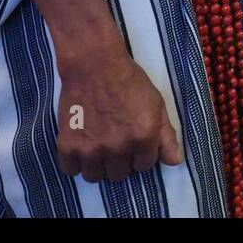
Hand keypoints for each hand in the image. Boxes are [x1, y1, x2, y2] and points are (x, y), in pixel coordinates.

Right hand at [57, 52, 182, 182]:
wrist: (94, 65)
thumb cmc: (129, 81)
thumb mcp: (156, 104)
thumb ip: (166, 135)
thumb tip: (175, 162)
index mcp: (143, 138)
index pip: (144, 166)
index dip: (141, 153)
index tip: (134, 141)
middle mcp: (118, 148)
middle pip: (120, 175)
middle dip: (121, 161)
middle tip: (116, 142)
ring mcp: (91, 149)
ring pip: (95, 177)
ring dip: (99, 165)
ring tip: (99, 147)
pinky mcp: (68, 146)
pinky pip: (71, 171)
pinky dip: (76, 163)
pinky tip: (82, 147)